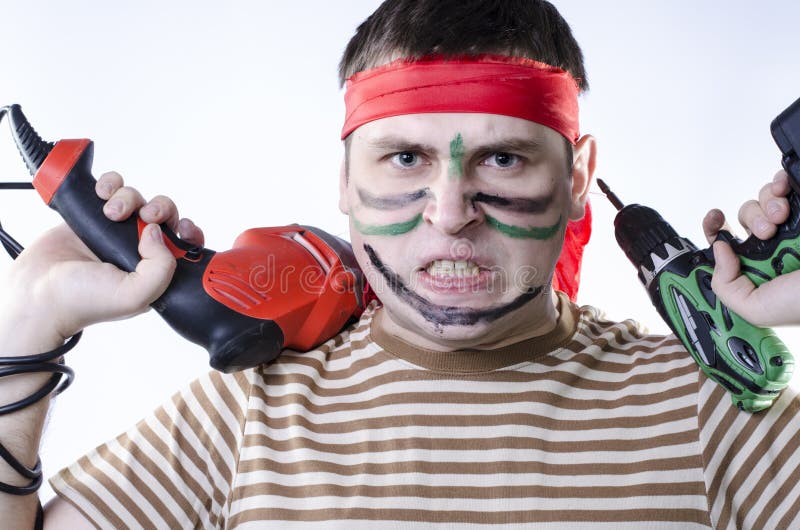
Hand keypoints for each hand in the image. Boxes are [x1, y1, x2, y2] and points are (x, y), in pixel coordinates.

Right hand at [0, 171, 204, 346]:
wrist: (37, 293)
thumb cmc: (82, 301)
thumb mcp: (135, 295)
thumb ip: (160, 268)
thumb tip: (156, 232)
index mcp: (155, 271)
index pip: (184, 245)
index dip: (189, 231)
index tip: (182, 227)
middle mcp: (139, 250)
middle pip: (163, 215)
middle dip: (159, 208)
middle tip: (144, 216)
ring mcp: (115, 232)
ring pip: (137, 199)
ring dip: (128, 197)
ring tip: (111, 212)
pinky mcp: (93, 216)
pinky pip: (111, 189)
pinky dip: (110, 184)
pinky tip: (101, 194)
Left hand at [702, 170, 799, 326]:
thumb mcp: (757, 308)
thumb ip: (726, 286)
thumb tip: (719, 250)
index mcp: (757, 266)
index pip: (727, 241)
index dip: (715, 227)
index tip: (715, 218)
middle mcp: (775, 244)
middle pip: (746, 216)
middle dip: (752, 218)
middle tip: (767, 231)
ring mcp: (794, 226)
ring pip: (764, 200)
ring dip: (767, 203)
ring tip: (781, 216)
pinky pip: (784, 185)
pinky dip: (779, 183)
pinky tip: (784, 190)